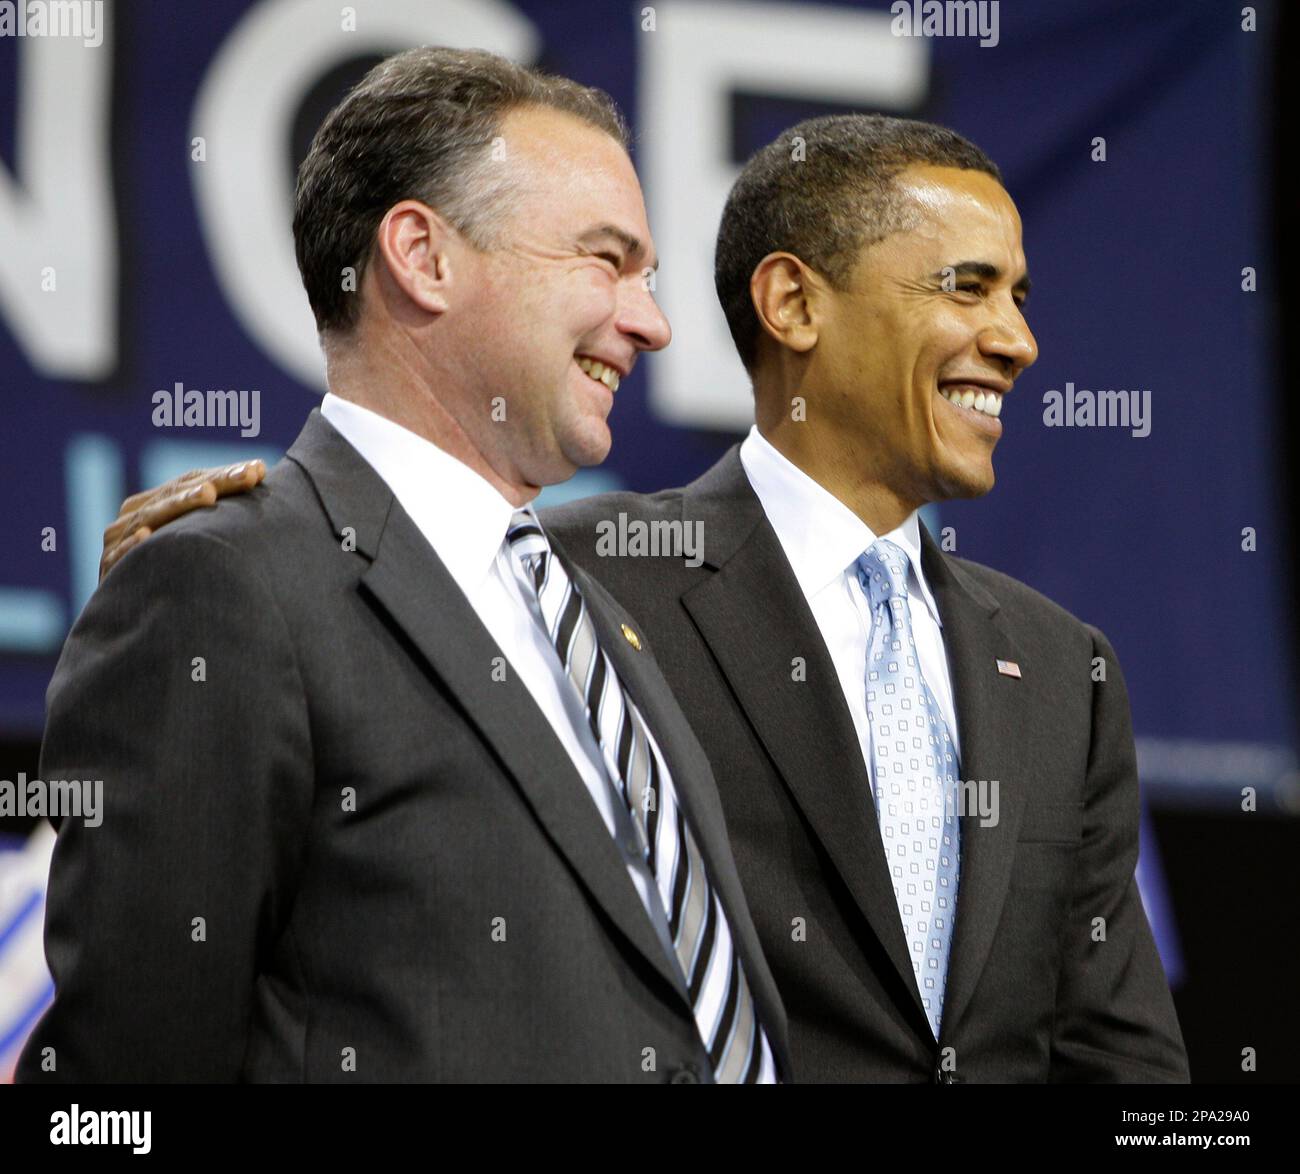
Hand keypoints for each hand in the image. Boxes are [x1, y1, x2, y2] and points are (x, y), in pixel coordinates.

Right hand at [100, 460, 265, 581]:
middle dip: (215, 482)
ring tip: (208, 495)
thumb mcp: (202, 544)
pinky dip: (132, 546)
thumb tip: (263, 478)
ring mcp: (118, 542)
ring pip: (151, 516)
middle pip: (176, 492)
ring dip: (178, 504)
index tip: (260, 470)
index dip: (226, 474)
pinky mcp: (108, 570)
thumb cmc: (183, 580)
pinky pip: (119, 557)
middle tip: (247, 476)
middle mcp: (135, 517)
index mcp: (156, 505)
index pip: (192, 481)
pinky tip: (146, 537)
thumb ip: (222, 519)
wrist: (142, 625)